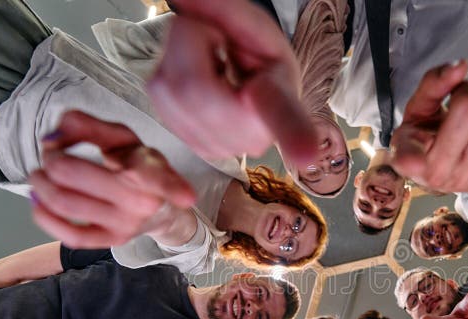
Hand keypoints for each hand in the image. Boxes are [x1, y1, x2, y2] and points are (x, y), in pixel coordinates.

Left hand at [29, 110, 195, 247]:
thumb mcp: (121, 137)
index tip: (186, 197)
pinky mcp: (112, 241)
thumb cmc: (137, 165)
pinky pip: (71, 236)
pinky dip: (45, 217)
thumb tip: (52, 139)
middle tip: (51, 155)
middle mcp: (144, 200)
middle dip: (51, 159)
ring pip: (65, 202)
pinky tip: (39, 202)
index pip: (159, 179)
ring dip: (41, 184)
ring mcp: (128, 224)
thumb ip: (84, 125)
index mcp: (151, 169)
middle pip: (75, 174)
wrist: (159, 209)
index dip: (172, 187)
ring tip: (40, 174)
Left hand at [148, 0, 316, 162]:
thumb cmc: (258, 56)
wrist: (256, 85)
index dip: (293, 133)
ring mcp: (221, 146)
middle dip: (195, 45)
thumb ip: (225, 9)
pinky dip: (171, 76)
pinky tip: (199, 81)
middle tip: (218, 42)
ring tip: (212, 64)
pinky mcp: (192, 144)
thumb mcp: (253, 25)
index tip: (306, 154)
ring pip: (172, 87)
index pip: (282, 113)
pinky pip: (162, 95)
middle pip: (194, 84)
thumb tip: (185, 2)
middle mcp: (254, 134)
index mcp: (279, 96)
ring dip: (180, 60)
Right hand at [391, 62, 467, 194]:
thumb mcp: (418, 105)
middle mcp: (438, 175)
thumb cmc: (422, 134)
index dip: (451, 96)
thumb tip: (461, 66)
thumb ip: (434, 82)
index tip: (443, 103)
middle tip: (460, 103)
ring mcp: (466, 182)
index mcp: (411, 159)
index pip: (434, 127)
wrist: (431, 165)